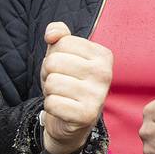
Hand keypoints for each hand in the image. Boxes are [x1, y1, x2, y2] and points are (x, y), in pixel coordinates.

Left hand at [40, 22, 112, 153]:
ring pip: (52, 82)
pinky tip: (63, 109)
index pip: (62, 42)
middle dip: (49, 74)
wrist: (72, 120)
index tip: (64, 68)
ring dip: (50, 91)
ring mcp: (98, 95)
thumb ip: (59, 34)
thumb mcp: (62, 54)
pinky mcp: (87, 115)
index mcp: (103, 55)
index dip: (54, 55)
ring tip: (61, 95)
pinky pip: (52, 103)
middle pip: (54, 62)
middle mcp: (105, 73)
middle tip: (60, 84)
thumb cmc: (68, 81)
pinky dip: (51, 107)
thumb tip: (52, 34)